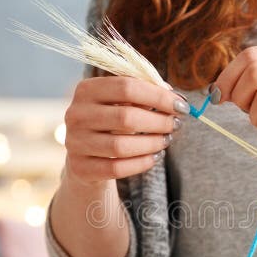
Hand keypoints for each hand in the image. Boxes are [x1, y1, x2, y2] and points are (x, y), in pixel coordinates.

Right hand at [63, 76, 189, 185]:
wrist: (85, 154)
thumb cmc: (110, 122)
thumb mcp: (121, 102)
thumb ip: (144, 94)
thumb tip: (174, 98)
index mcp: (87, 90)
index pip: (127, 87)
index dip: (158, 96)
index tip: (181, 106)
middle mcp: (76, 114)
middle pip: (126, 117)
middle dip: (158, 121)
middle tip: (176, 124)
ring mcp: (75, 142)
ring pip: (121, 146)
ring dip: (151, 143)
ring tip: (166, 140)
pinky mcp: (81, 168)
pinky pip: (117, 168)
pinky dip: (141, 163)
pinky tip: (154, 157)